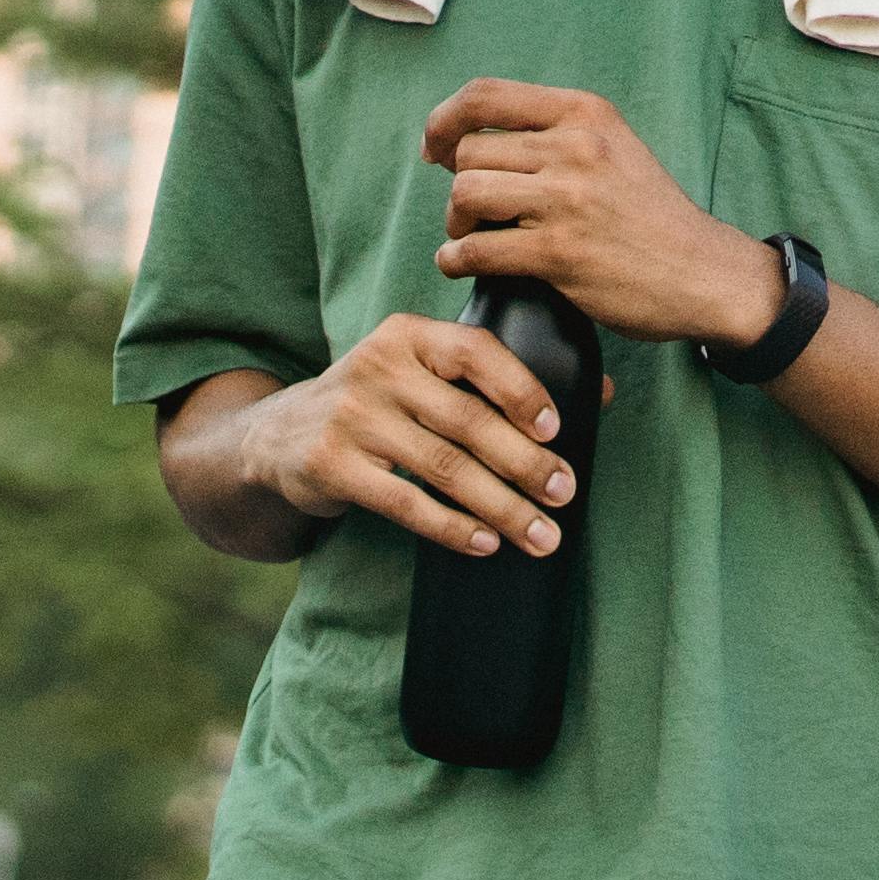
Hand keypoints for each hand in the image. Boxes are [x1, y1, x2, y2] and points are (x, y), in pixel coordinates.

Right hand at [244, 313, 580, 557]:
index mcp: (409, 336)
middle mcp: (377, 368)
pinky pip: (405, 502)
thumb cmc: (379, 404)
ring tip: (542, 535)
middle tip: (565, 494)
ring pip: (443, 468)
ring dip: (501, 507)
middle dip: (526, 463)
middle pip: (467, 420)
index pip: (475, 352)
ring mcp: (350, 417)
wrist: (276, 437)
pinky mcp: (329, 465)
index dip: (521, 390)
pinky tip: (486, 543)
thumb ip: (499, 378)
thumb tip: (602, 391)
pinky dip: (451, 527)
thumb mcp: (423, 374)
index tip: (556, 430)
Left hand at [426, 81, 785, 347]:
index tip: (436, 149)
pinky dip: (455, 260)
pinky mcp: (560, 253)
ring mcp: (568, 201)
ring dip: (456, 223)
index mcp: (586, 114)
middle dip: (459, 185)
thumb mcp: (615, 148)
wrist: (706, 273)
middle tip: (472, 213)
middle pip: (469, 152)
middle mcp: (576, 148)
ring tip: (472, 238)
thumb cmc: (653, 216)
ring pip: (466, 194)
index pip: (484, 95)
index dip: (444, 120)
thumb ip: (557, 134)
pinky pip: (476, 249)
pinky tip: (462, 265)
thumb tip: (474, 139)